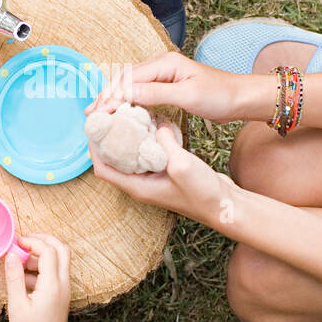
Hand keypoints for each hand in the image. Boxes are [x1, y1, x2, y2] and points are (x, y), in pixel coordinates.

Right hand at [5, 233, 70, 321]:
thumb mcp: (16, 306)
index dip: (33, 242)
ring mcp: (65, 292)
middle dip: (44, 240)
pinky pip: (56, 274)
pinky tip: (24, 278)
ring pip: (60, 261)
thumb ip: (14, 277)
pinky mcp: (62, 298)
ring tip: (19, 260)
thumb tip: (10, 254)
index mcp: (53, 286)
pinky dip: (42, 269)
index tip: (16, 242)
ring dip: (42, 255)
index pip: (48, 251)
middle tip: (25, 241)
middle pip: (61, 250)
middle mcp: (64, 286)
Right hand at [88, 52, 253, 123]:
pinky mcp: (167, 87)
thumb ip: (156, 93)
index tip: (99, 113)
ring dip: (114, 99)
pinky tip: (119, 112)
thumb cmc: (219, 95)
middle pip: (125, 80)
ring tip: (97, 114)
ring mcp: (163, 76)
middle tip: (90, 115)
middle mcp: (161, 65)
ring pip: (130, 86)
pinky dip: (127, 102)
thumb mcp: (187, 96)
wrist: (241, 98)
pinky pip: (141, 92)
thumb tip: (126, 93)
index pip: (128, 79)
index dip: (111, 95)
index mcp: (164, 63)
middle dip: (106, 96)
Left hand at [90, 121, 230, 222]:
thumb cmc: (204, 195)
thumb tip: (157, 124)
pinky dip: (151, 140)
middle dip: (111, 138)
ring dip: (132, 137)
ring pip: (134, 155)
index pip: (103, 169)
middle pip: (116, 160)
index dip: (95, 149)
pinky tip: (157, 125)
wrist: (227, 206)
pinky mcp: (168, 173)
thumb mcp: (182, 165)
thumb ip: (165, 143)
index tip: (95, 127)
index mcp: (138, 188)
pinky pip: (152, 154)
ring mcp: (155, 179)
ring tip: (132, 115)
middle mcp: (143, 184)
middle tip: (113, 116)